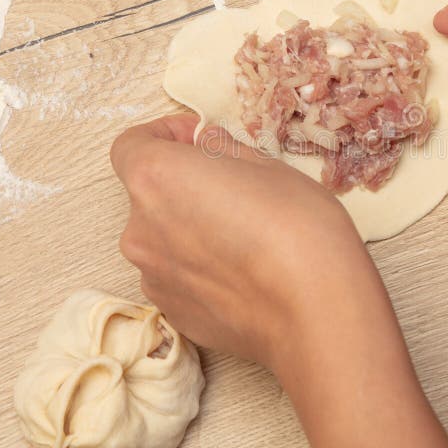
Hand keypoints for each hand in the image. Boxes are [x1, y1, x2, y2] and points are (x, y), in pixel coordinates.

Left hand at [109, 113, 370, 369]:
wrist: (315, 308)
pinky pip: (178, 275)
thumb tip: (205, 144)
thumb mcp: (267, 166)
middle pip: (149, 194)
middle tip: (234, 188)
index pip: (132, 145)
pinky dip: (200, 265)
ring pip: (163, 238)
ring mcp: (153, 277)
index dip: (165, 135)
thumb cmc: (296, 226)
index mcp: (156, 179)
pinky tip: (244, 270)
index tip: (199, 139)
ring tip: (244, 235)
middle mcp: (140, 229)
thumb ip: (222, 149)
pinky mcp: (173, 313)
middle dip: (184, 184)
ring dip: (191, 227)